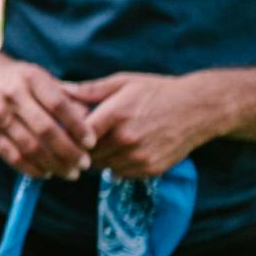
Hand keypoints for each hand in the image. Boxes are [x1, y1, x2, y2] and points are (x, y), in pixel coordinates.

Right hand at [0, 44, 94, 179]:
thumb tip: (89, 116)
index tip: (91, 142)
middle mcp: (13, 96)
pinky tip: (47, 173)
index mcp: (30, 77)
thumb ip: (62, 95)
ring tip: (70, 173)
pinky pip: (12, 156)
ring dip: (54, 165)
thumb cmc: (13, 76)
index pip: (59, 105)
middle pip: (46, 130)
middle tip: (84, 164)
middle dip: (69, 151)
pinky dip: (32, 169)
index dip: (77, 126)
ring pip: (30, 147)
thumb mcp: (37, 74)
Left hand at [70, 69, 220, 180]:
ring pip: (102, 166)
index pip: (78, 136)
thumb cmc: (157, 92)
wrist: (197, 109)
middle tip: (82, 140)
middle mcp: (126, 139)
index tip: (66, 133)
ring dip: (98, 158)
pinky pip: (120, 173)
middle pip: (88, 154)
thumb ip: (89, 90)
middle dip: (81, 149)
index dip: (69, 136)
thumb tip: (59, 88)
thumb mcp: (123, 83)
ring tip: (105, 143)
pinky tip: (122, 150)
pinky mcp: (149, 170)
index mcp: (116, 114)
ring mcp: (139, 157)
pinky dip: (116, 165)